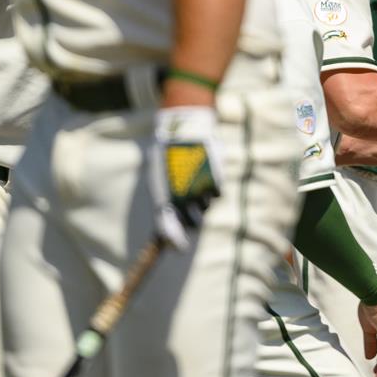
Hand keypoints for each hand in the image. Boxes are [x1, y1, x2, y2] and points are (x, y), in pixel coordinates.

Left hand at [148, 104, 222, 249]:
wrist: (185, 128)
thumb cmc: (168, 153)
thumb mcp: (160, 177)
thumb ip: (164, 204)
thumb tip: (166, 231)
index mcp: (165, 197)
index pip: (170, 228)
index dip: (176, 241)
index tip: (178, 249)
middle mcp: (184, 197)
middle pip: (193, 222)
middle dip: (192, 220)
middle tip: (191, 210)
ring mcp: (201, 189)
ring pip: (206, 207)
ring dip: (202, 201)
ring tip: (195, 181)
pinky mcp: (216, 180)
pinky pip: (217, 193)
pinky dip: (212, 188)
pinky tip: (205, 173)